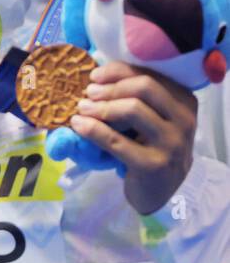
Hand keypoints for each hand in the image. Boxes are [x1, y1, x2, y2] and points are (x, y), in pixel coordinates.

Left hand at [69, 60, 198, 215]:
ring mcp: (172, 144)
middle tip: (88, 93)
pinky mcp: (154, 165)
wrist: (162, 191)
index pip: (150, 75)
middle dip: (111, 87)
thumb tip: (96, 78)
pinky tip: (78, 125)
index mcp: (184, 102)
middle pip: (144, 87)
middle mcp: (184, 120)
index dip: (118, 71)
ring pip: (133, 110)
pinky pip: (117, 141)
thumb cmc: (149, 147)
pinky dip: (93, 129)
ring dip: (101, 107)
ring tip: (82, 109)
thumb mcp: (150, 119)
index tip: (95, 76)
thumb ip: (133, 97)